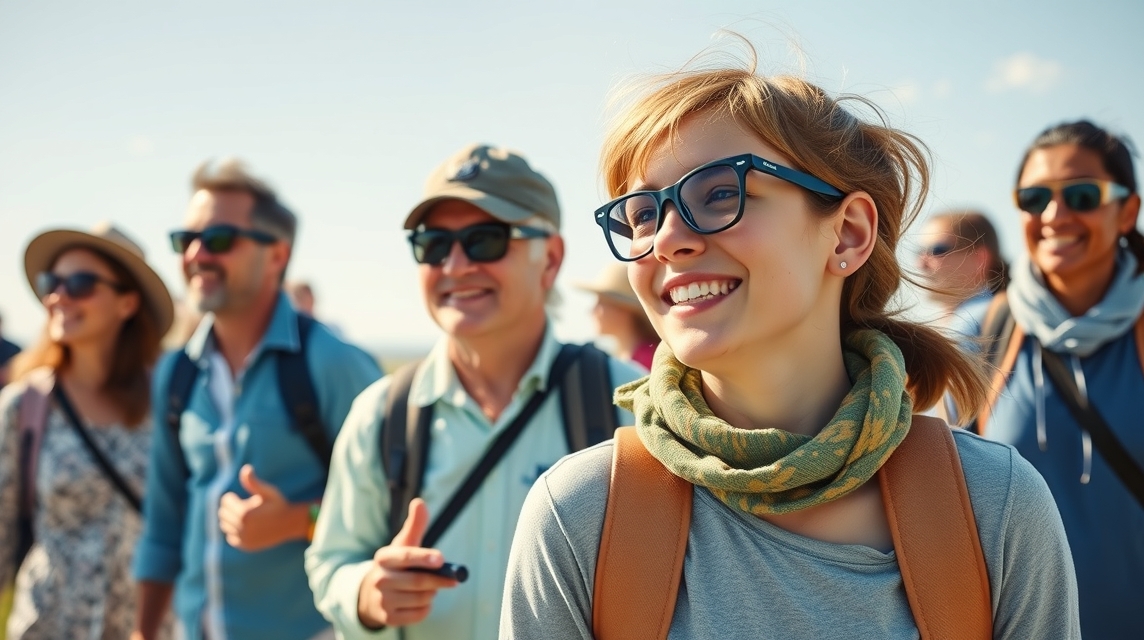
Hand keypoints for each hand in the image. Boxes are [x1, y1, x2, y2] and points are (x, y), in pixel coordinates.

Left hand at [218, 464, 307, 550]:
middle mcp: (241, 527)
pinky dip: (235, 531)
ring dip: (231, 519)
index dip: (233, 497)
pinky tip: (247, 526)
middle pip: (222, 513)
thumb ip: (253, 482)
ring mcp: (242, 538)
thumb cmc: (278, 504)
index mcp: (244, 512)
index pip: (225, 501)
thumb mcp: (267, 491)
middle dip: (230, 507)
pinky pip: (230, 537)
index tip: (241, 497)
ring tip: (245, 515)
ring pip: (224, 525)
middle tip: (243, 505)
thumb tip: (246, 468)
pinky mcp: (244, 546)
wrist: (289, 524)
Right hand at [357, 498, 458, 628]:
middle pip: (418, 581)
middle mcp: (379, 579)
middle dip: (438, 580)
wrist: (372, 594)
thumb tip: (419, 502)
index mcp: (383, 558)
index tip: (441, 559)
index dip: (424, 558)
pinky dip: (426, 608)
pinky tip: (422, 601)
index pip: (405, 557)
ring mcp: (382, 600)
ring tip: (431, 588)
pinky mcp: (387, 618)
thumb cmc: (396, 565)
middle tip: (452, 580)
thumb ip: (414, 525)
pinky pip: (418, 614)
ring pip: (420, 599)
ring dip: (432, 594)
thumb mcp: (402, 544)